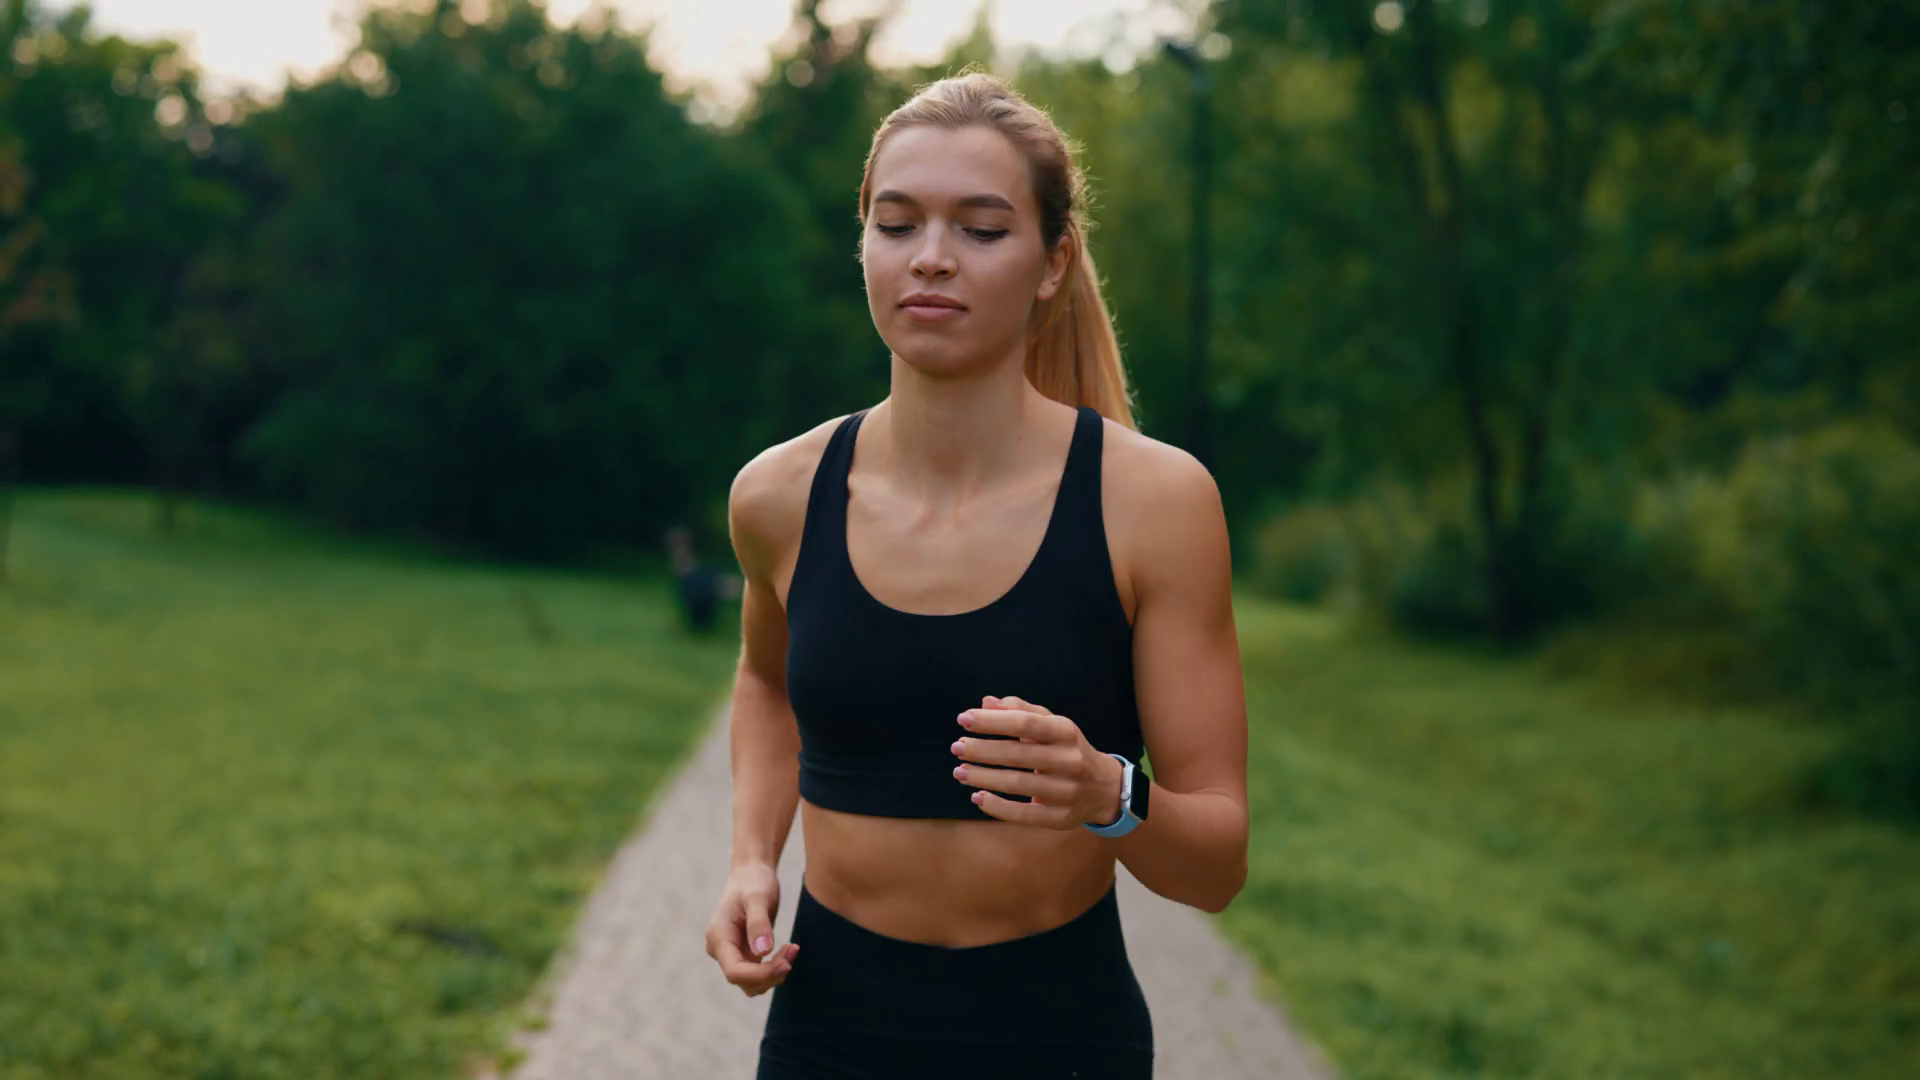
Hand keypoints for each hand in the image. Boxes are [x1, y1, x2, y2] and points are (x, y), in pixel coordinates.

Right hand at [703, 862, 797, 996]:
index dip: (761, 974)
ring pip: (751, 983)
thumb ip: (759, 923)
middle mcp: (720, 949)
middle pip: (744, 981)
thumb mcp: (758, 897)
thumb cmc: (754, 881)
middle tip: (793, 951)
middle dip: (770, 974)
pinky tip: (788, 950)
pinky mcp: (743, 953)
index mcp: (718, 937)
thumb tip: (762, 952)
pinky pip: (758, 973)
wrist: (752, 872)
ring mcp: (731, 953)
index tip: (786, 962)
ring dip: (774, 974)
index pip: (735, 972)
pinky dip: (774, 967)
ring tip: (792, 949)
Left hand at [951, 695, 1125, 828]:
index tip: (964, 719)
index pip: (1026, 724)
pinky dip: (998, 807)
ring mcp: (1067, 792)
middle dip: (983, 751)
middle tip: (957, 747)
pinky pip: (1025, 815)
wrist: (1106, 788)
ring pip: (1019, 785)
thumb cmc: (1068, 749)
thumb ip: (1020, 711)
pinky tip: (977, 797)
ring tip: (960, 772)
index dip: (993, 722)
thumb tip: (986, 702)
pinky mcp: (1061, 818)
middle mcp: (1070, 760)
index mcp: (1066, 732)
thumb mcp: (1053, 724)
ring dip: (985, 778)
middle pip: (1019, 755)